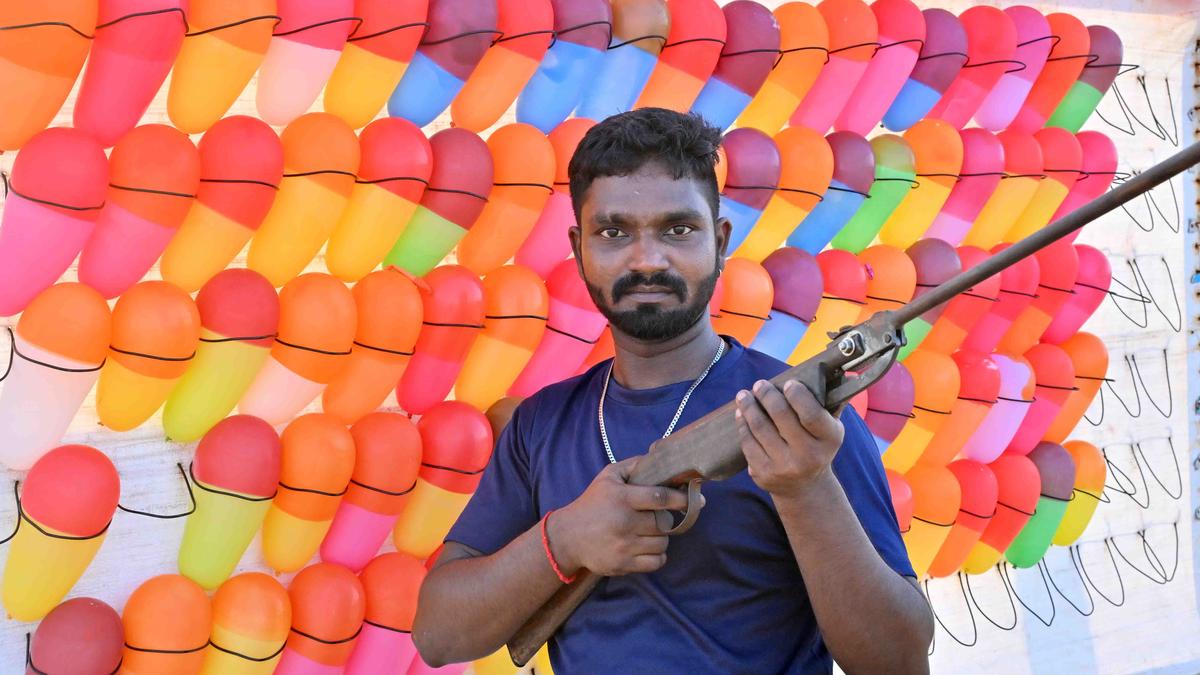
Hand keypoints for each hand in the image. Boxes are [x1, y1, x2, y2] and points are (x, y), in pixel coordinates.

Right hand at [547, 457, 688, 576]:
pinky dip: (657, 556)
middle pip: (664, 523)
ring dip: (660, 538)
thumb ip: (635, 466)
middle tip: (657, 517)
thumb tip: (661, 458)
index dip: (681, 498)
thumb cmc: (593, 503)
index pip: (660, 498)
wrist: (568, 537)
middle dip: (665, 520)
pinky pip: (656, 562)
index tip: (696, 498)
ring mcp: (624, 546)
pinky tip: (646, 547)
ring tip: (648, 532)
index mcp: (622, 498)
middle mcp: (624, 522)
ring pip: (662, 544)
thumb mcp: (608, 476)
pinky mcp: (623, 565)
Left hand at [734, 379, 843, 499]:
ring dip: (748, 406)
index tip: (787, 383)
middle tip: (760, 384)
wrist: (805, 487)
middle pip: (781, 416)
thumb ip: (830, 404)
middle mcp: (808, 456)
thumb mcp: (831, 429)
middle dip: (767, 395)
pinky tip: (741, 414)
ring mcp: (784, 467)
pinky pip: (747, 442)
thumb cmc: (817, 446)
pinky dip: (742, 424)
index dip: (797, 395)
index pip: (811, 413)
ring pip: (760, 427)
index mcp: (828, 440)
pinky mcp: (763, 473)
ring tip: (744, 395)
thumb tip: (833, 372)